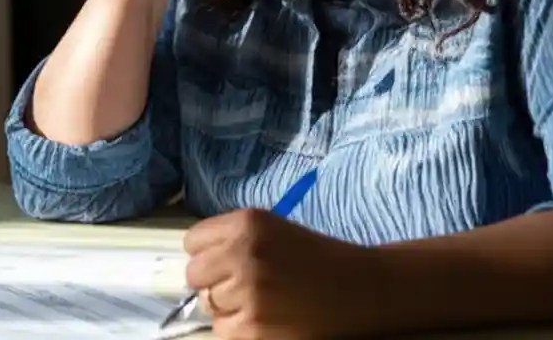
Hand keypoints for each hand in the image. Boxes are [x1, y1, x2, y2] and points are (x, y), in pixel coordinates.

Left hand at [183, 208, 379, 339]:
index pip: (193, 242)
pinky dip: (241, 330)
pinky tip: (267, 321)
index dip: (210, 254)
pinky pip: (223, 332)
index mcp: (246, 224)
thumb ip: (232, 239)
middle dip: (215, 281)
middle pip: (195, 275)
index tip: (228, 261)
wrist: (359, 288)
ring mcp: (247, 294)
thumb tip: (197, 261)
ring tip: (262, 303)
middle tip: (247, 285)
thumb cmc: (315, 258)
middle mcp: (243, 255)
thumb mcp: (272, 229)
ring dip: (228, 308)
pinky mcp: (252, 330)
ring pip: (208, 306)